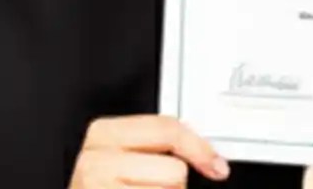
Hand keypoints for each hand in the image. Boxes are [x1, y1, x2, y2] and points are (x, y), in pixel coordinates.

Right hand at [69, 115, 230, 187]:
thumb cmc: (102, 185)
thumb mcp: (121, 156)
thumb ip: (152, 143)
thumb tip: (200, 147)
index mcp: (102, 133)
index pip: (165, 128)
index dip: (199, 147)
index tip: (215, 163)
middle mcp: (96, 160)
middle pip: (173, 170)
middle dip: (174, 185)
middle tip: (154, 187)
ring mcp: (98, 186)